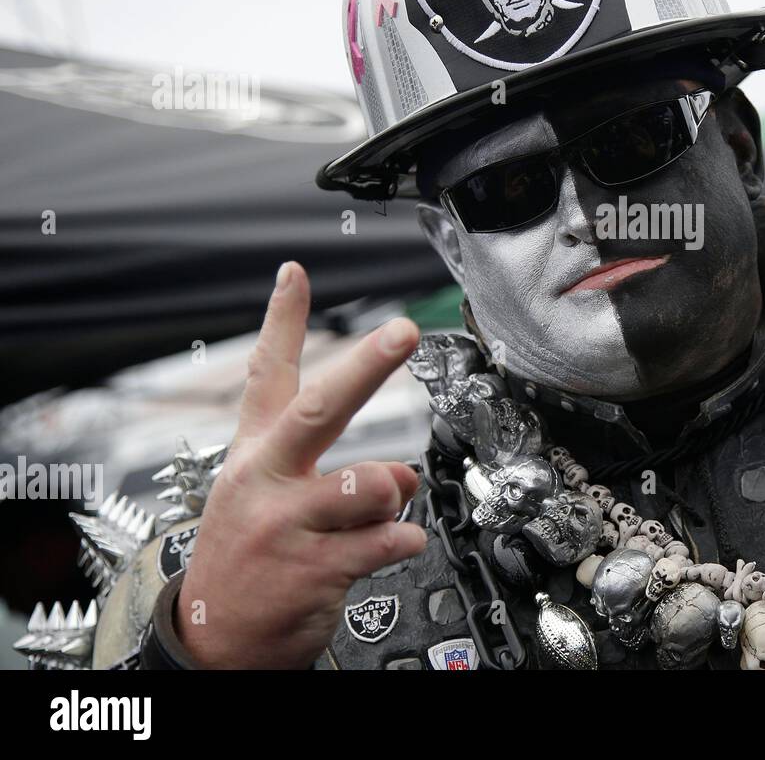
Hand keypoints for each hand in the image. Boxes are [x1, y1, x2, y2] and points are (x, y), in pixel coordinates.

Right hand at [176, 262, 426, 667]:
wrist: (213, 639)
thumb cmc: (251, 555)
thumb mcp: (259, 493)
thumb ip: (320, 458)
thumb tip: (393, 454)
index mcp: (253, 454)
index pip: (265, 376)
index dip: (281, 321)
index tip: (294, 274)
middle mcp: (267, 480)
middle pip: (323, 409)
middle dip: (369, 365)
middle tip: (403, 331)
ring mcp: (288, 525)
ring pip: (378, 483)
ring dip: (393, 499)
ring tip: (369, 519)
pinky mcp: (315, 568)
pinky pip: (393, 537)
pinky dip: (401, 543)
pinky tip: (376, 552)